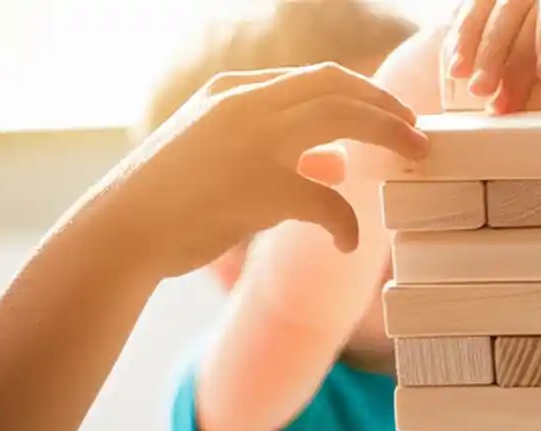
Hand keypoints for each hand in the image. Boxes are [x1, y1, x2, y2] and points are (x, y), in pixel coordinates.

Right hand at [70, 62, 427, 279]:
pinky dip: (348, 223)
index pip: (318, 77)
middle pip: (339, 86)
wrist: (122, 232)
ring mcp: (253, 141)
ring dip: (388, 136)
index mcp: (236, 93)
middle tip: (418, 133)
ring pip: (344, 119)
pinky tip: (349, 243)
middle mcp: (247, 104)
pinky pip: (328, 201)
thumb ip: (280, 154)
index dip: (365, 93)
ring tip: (415, 158)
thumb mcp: (222, 158)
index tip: (392, 113)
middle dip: (387, 106)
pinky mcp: (259, 187)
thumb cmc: (172, 201)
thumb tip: (337, 165)